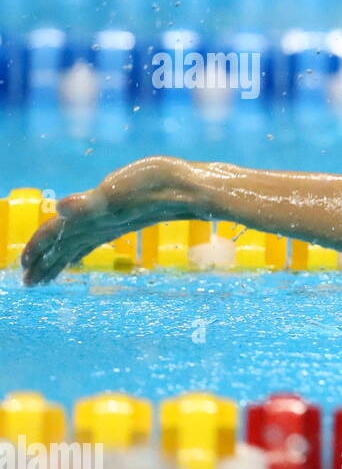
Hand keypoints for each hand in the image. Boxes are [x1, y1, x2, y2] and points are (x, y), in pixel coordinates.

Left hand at [22, 157, 194, 284]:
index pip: (58, 234)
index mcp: (94, 216)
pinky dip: (80, 248)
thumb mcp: (122, 190)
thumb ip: (90, 203)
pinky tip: (78, 256)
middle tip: (28, 283)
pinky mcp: (123, 217)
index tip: (24, 270)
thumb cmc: (159, 185)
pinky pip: (94, 238)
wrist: (191, 188)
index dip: (39, 249)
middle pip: (66, 246)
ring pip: (78, 244)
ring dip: (60, 259)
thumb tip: (61, 207)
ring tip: (45, 276)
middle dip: (46, 263)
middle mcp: (100, 223)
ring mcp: (112, 222)